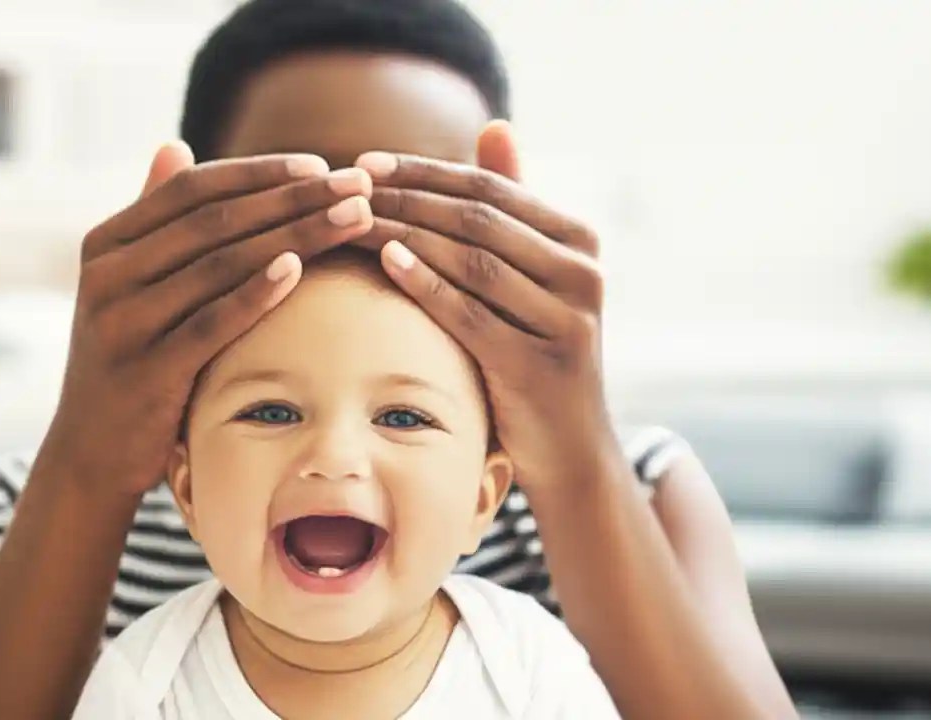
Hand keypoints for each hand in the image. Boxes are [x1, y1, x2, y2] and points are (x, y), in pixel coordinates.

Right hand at [40, 142, 372, 496]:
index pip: (192, 191)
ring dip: (295, 235)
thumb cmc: (127, 362)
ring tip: (352, 219)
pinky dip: (255, 292)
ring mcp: (122, 324)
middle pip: (214, 221)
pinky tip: (300, 269)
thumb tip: (173, 146)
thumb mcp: (128, 287)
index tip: (320, 165)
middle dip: (293, 197)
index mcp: (106, 245)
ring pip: (221, 265)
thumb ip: (153, 221)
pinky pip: (211, 323)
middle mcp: (107, 277)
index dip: (259, 173)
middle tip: (355, 184)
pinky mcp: (146, 372)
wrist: (88, 454)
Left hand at [354, 122, 615, 488]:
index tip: (365, 162)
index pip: (491, 189)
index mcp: (579, 241)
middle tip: (347, 186)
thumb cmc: (534, 352)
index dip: (424, 172)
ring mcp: (568, 319)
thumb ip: (513, 208)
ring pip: (472, 261)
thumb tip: (495, 125)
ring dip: (404, 233)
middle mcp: (583, 272)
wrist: (570, 449)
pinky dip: (426, 283)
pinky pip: (470, 313)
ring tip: (351, 219)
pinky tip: (385, 260)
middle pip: (479, 219)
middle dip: (405, 197)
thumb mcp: (531, 278)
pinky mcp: (540, 364)